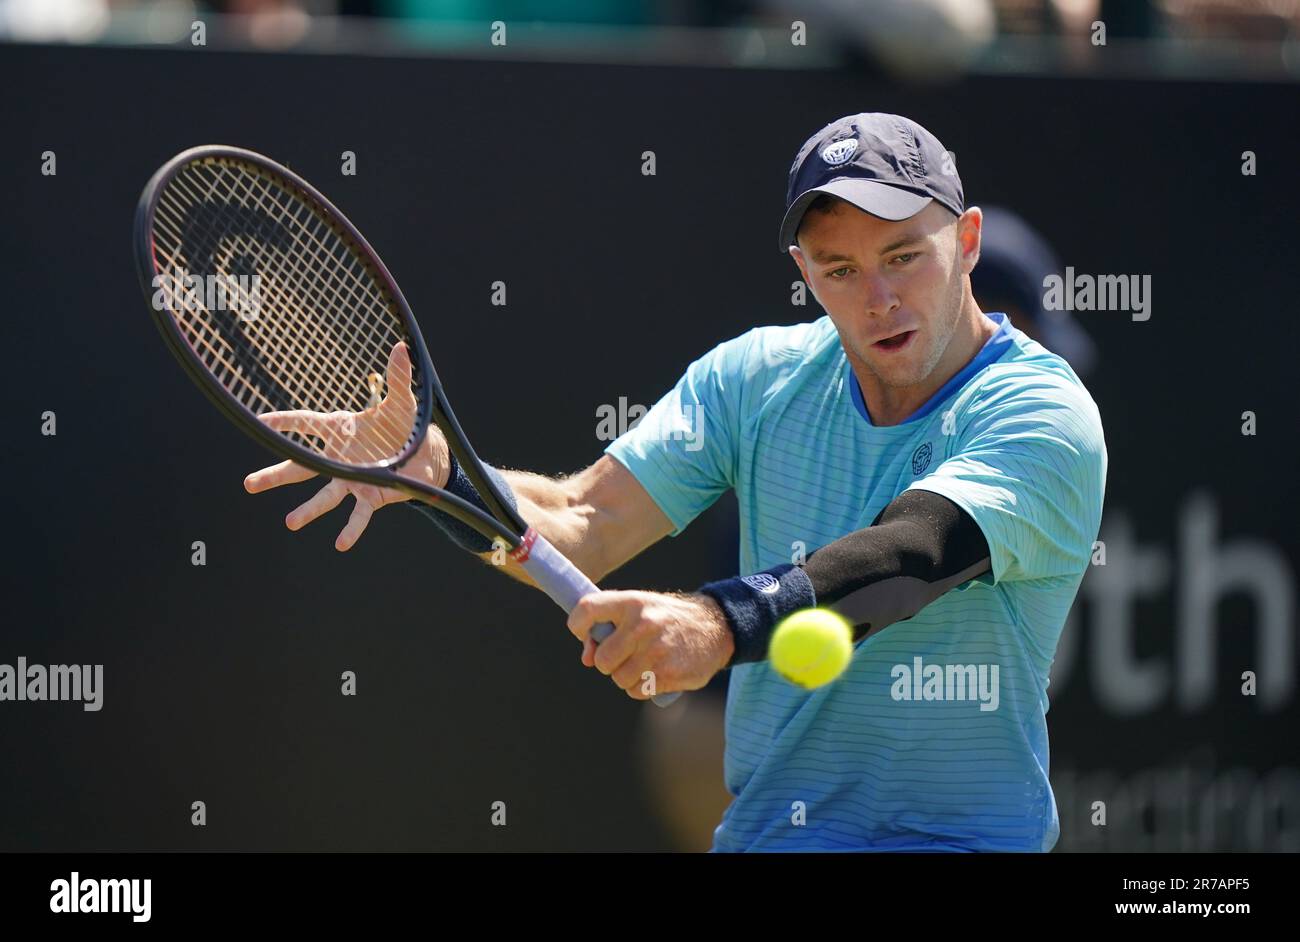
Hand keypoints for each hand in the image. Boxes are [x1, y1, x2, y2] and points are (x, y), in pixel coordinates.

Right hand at [242, 342, 451, 551]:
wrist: (426, 454)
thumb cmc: (407, 424)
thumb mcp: (403, 400)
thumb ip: (398, 378)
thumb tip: (402, 347)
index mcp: (340, 430)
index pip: (305, 424)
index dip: (284, 422)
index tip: (259, 421)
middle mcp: (339, 458)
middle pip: (301, 467)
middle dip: (275, 476)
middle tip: (248, 485)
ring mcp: (353, 479)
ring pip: (324, 496)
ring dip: (308, 511)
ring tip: (290, 522)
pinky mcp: (371, 496)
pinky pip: (358, 515)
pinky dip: (351, 530)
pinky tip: (340, 544)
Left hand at [566, 590, 734, 699]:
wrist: (714, 627)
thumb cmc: (665, 619)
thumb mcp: (639, 609)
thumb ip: (608, 627)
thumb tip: (586, 658)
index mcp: (631, 603)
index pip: (587, 609)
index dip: (577, 625)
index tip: (582, 634)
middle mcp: (642, 625)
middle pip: (602, 659)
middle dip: (608, 662)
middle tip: (623, 655)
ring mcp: (656, 651)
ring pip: (619, 679)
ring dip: (626, 676)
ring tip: (643, 663)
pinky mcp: (669, 674)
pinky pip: (637, 691)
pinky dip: (641, 687)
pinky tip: (655, 672)